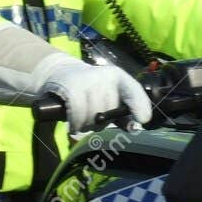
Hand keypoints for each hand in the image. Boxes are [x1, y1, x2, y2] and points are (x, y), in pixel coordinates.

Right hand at [36, 53, 151, 132]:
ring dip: (86, 125)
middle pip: (109, 111)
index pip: (132, 90)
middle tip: (92, 116)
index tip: (142, 120)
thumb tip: (133, 128)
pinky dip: (76, 125)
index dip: (139, 105)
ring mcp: (87, 80)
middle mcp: (104, 76)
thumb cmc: (88, 90)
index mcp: (117, 77)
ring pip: (93, 117)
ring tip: (81, 119)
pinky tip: (74, 125)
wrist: (58, 73)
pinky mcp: (71, 88)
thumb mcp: (107, 96)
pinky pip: (79, 116)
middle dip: (101, 121)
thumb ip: (121, 113)